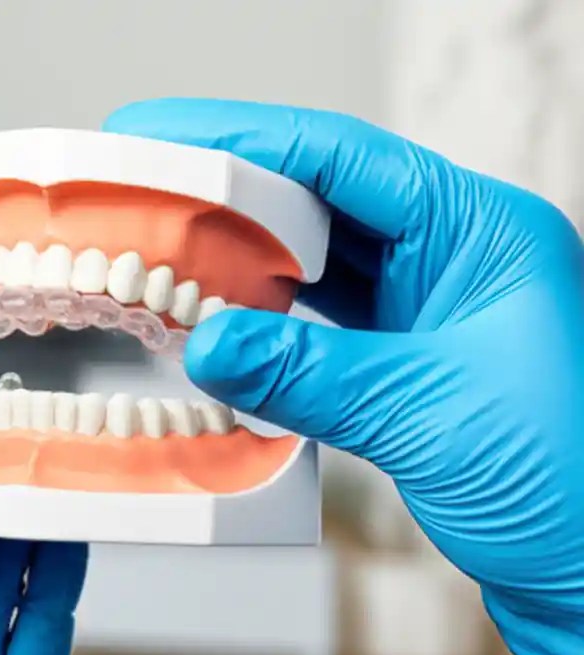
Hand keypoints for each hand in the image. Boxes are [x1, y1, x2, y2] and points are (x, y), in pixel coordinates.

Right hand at [105, 99, 583, 654]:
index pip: (342, 157)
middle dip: (224, 199)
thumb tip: (206, 341)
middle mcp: (451, 260)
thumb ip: (307, 374)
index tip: (158, 138)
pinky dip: (259, 328)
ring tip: (155, 258)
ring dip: (235, 265)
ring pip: (309, 265)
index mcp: (479, 234)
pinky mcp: (402, 367)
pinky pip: (313, 328)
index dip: (239, 140)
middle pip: (316, 201)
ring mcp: (426, 313)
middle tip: (139, 197)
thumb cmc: (573, 491)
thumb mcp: (427, 414)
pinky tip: (208, 329)